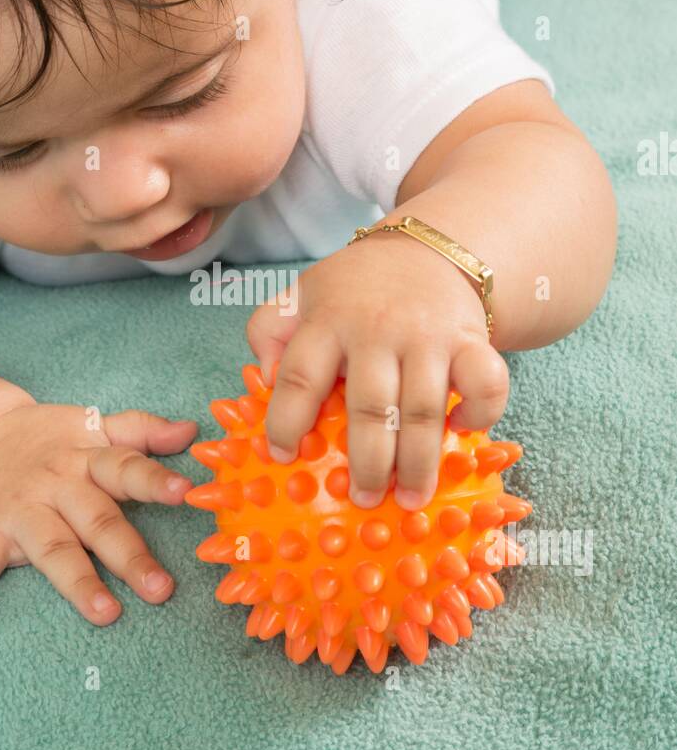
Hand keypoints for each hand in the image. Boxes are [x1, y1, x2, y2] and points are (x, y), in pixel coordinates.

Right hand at [0, 403, 196, 627]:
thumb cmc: (51, 440)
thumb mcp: (95, 426)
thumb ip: (142, 430)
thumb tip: (191, 432)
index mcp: (88, 458)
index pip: (126, 467)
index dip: (154, 479)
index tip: (184, 492)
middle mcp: (57, 485)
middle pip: (97, 520)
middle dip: (129, 554)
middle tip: (161, 589)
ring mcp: (21, 510)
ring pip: (52, 548)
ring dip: (76, 581)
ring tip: (104, 613)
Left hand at [246, 228, 509, 510]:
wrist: (429, 250)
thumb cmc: (355, 291)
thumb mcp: (301, 296)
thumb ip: (269, 331)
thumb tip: (263, 378)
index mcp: (327, 320)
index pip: (299, 375)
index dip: (287, 420)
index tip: (284, 456)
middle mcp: (377, 328)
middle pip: (369, 407)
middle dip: (366, 462)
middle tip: (362, 499)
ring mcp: (428, 335)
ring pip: (424, 409)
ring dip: (418, 462)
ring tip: (409, 499)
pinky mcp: (472, 339)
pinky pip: (486, 383)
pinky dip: (479, 413)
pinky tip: (462, 431)